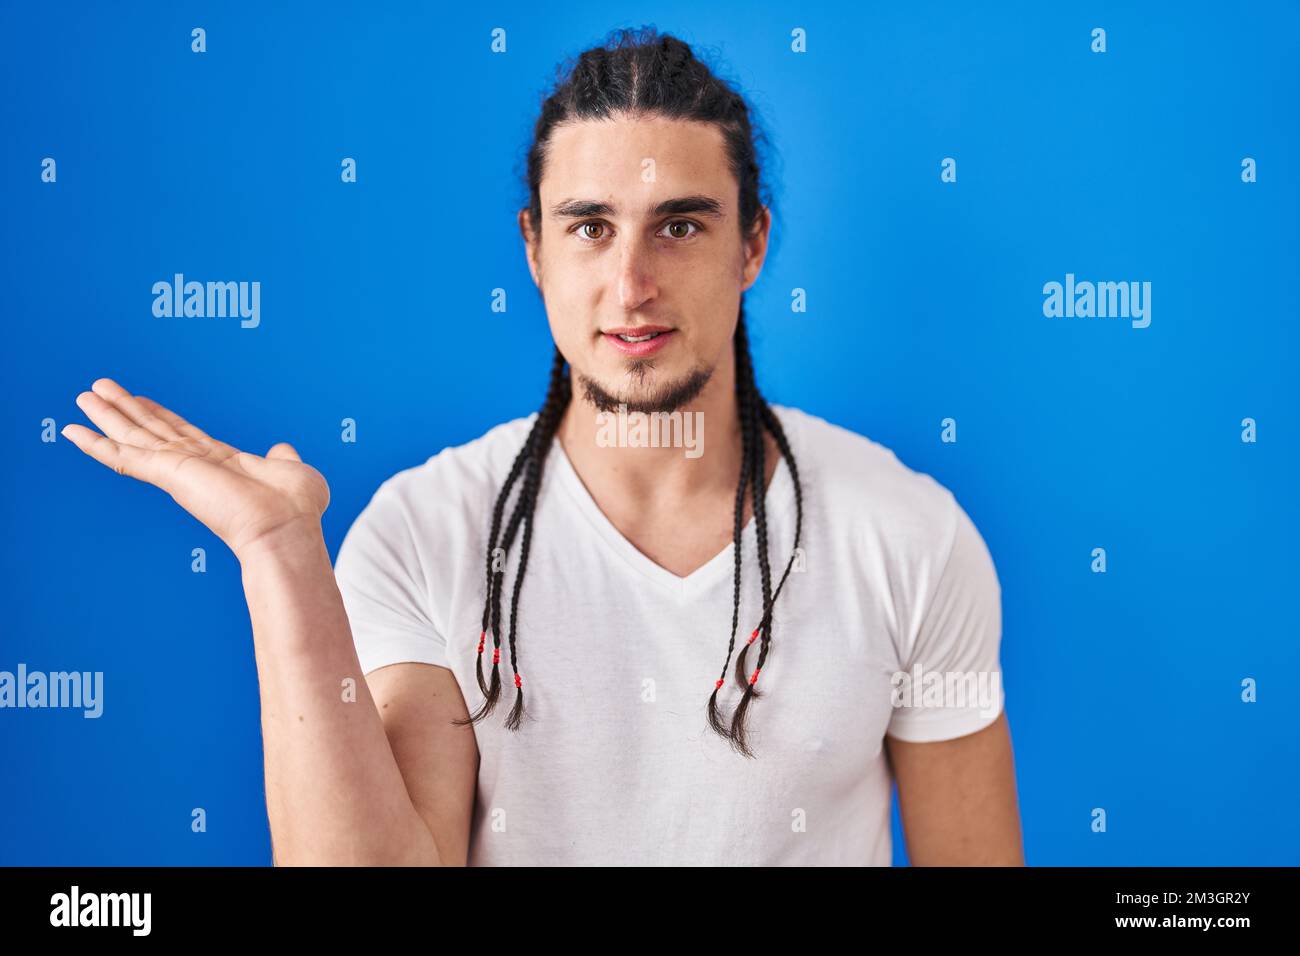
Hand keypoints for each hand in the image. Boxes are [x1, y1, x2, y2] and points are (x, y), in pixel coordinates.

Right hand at [61, 378, 329, 560]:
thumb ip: (282, 458)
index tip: (141, 399)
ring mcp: (178, 470)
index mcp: (221, 462)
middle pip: (151, 431)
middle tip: (99, 389)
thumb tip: (282, 449)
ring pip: (133, 438)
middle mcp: (195, 465)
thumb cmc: (294, 510)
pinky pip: (123, 458)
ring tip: (83, 397)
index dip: (160, 415)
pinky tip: (74, 431)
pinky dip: (96, 445)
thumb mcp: (292, 471)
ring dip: (107, 417)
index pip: (182, 434)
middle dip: (126, 410)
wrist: (285, 530)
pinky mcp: (168, 474)